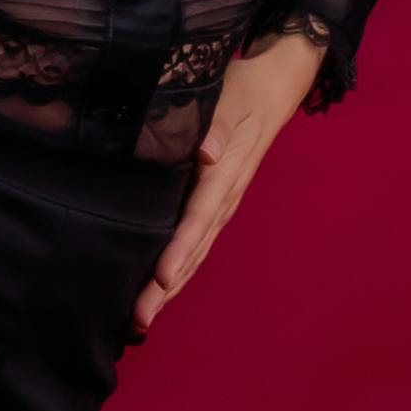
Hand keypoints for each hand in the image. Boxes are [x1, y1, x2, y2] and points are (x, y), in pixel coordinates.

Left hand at [131, 29, 326, 331]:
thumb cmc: (240, 91)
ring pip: (194, 254)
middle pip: (194, 249)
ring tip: (142, 319)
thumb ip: (217, 125)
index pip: (198, 218)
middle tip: (140, 320)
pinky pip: (195, 244)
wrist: (270, 91)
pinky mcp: (214, 205)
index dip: (179, 250)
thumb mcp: (229, 98)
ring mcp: (221, 205)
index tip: (162, 279)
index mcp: (224, 174)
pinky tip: (159, 291)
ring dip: (170, 288)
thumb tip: (207, 152)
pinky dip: (178, 271)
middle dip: (167, 287)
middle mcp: (224, 198)